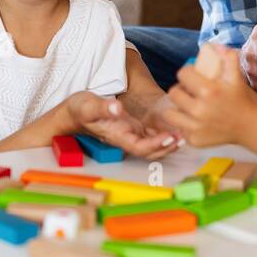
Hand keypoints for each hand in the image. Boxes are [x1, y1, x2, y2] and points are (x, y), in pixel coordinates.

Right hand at [66, 92, 180, 159]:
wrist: (72, 112)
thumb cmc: (79, 110)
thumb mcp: (88, 105)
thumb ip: (103, 107)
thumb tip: (117, 107)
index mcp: (116, 136)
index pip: (139, 147)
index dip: (155, 145)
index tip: (169, 137)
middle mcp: (125, 138)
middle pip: (150, 151)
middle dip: (167, 147)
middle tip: (183, 137)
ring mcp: (129, 133)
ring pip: (152, 145)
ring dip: (168, 142)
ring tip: (183, 135)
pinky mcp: (132, 127)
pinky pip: (151, 136)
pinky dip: (163, 134)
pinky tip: (175, 128)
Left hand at [164, 44, 256, 146]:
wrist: (253, 125)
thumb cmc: (243, 99)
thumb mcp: (236, 76)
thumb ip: (227, 57)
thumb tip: (214, 45)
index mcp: (208, 91)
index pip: (182, 74)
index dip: (187, 72)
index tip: (192, 75)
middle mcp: (200, 110)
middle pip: (173, 93)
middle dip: (181, 89)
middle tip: (189, 90)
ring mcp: (196, 127)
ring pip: (170, 113)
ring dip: (177, 108)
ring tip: (186, 105)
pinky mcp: (195, 140)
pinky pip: (179, 128)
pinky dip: (184, 124)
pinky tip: (194, 120)